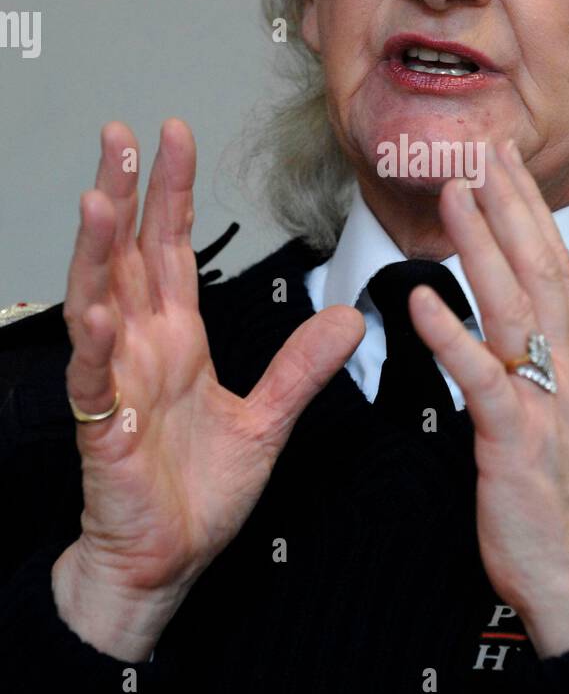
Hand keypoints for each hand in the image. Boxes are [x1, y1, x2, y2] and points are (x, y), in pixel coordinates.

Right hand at [53, 118, 363, 658]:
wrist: (166, 560)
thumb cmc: (198, 493)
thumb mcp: (267, 420)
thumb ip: (302, 367)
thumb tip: (348, 316)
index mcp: (175, 339)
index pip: (170, 249)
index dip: (172, 192)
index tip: (174, 135)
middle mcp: (140, 348)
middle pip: (128, 255)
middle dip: (124, 193)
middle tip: (122, 133)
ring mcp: (115, 382)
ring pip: (98, 300)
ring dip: (97, 249)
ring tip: (99, 196)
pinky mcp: (102, 427)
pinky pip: (95, 377)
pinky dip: (95, 342)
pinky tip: (100, 309)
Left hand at [408, 138, 568, 657]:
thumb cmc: (550, 495)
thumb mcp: (545, 413)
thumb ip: (525, 362)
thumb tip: (494, 322)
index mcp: (567, 360)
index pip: (551, 267)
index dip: (528, 211)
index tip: (504, 164)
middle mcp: (563, 369)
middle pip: (539, 270)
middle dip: (511, 206)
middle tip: (482, 151)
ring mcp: (543, 401)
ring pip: (514, 309)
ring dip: (482, 249)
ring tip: (453, 198)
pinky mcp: (515, 440)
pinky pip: (481, 380)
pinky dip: (452, 336)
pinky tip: (422, 301)